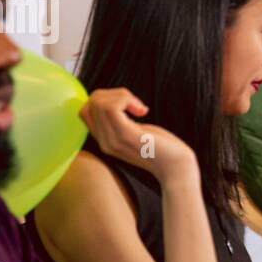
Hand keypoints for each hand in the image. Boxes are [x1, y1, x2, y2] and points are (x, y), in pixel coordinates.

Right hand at [80, 88, 195, 183]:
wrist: (176, 168)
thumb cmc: (162, 147)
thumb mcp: (136, 132)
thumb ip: (122, 121)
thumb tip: (116, 98)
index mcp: (105, 140)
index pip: (85, 110)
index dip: (105, 99)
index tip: (128, 106)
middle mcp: (104, 142)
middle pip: (92, 102)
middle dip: (115, 93)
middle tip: (136, 105)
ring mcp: (113, 140)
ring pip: (99, 102)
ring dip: (122, 95)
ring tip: (140, 108)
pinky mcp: (126, 135)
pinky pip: (111, 107)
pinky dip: (127, 100)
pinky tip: (143, 111)